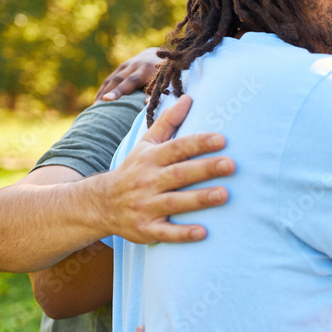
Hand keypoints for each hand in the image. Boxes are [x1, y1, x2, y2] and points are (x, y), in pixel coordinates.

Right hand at [93, 95, 234, 243]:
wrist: (99, 204)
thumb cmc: (133, 171)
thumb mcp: (146, 145)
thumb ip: (168, 123)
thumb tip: (189, 97)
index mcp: (151, 159)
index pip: (177, 148)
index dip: (198, 143)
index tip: (222, 139)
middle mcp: (148, 181)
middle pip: (180, 174)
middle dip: (205, 169)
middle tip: (231, 164)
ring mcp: (146, 206)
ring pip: (175, 202)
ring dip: (199, 199)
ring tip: (224, 194)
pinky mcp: (146, 229)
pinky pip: (166, 233)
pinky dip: (183, 233)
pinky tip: (204, 232)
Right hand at [95, 47, 162, 101]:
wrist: (164, 53)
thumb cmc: (168, 74)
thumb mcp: (167, 81)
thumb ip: (157, 91)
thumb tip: (146, 104)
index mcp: (147, 69)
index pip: (131, 81)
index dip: (119, 91)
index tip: (107, 99)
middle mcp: (136, 65)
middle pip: (118, 79)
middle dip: (107, 93)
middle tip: (97, 107)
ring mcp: (128, 64)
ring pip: (112, 78)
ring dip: (103, 92)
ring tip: (95, 107)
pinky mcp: (123, 66)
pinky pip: (111, 78)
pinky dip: (104, 89)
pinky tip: (98, 100)